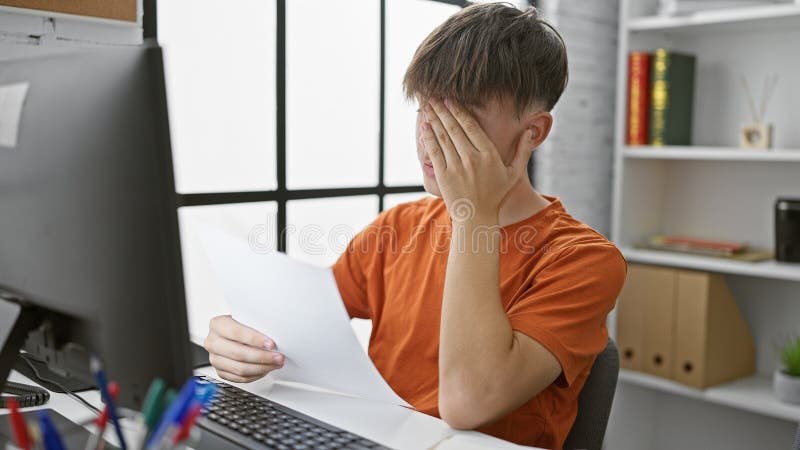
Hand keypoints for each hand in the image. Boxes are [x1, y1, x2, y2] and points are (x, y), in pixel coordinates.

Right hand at [204, 315, 284, 382]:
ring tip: (275, 364)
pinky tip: (265, 369)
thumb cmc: (241, 324)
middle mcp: (213, 342)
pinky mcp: (220, 371)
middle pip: (238, 353)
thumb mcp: (246, 317)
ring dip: (261, 368)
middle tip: (278, 357)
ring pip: (240, 369)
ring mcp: (215, 358)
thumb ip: (256, 323)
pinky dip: (255, 375)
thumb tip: (274, 333)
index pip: (236, 332)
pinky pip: (239, 378)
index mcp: (217, 324)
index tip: (271, 344)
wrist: (231, 332)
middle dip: (262, 357)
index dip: (255, 339)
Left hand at [420, 98, 532, 222]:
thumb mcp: (514, 174)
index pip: (471, 127)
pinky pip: (435, 152)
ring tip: (427, 105)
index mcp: (489, 155)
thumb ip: (523, 151)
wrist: (476, 218)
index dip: (459, 111)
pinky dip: (429, 138)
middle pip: (455, 128)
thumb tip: (530, 131)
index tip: (450, 99)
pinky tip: (424, 126)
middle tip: (434, 96)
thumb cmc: (495, 195)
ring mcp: (457, 167)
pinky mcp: (444, 176)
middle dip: (443, 110)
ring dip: (434, 119)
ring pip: (443, 137)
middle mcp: (472, 159)